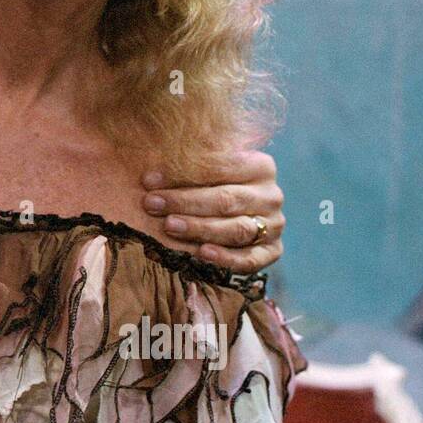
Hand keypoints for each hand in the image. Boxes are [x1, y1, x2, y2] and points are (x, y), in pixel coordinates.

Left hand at [140, 149, 284, 273]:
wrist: (239, 213)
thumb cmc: (211, 185)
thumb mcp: (204, 168)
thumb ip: (188, 164)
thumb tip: (152, 170)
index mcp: (261, 166)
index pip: (220, 168)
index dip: (182, 174)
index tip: (148, 181)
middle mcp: (271, 195)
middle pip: (226, 199)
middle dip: (185, 202)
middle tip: (152, 204)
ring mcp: (274, 225)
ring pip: (237, 229)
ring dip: (200, 228)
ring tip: (169, 226)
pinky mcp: (273, 251)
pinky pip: (250, 259)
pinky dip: (227, 258)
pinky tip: (202, 253)